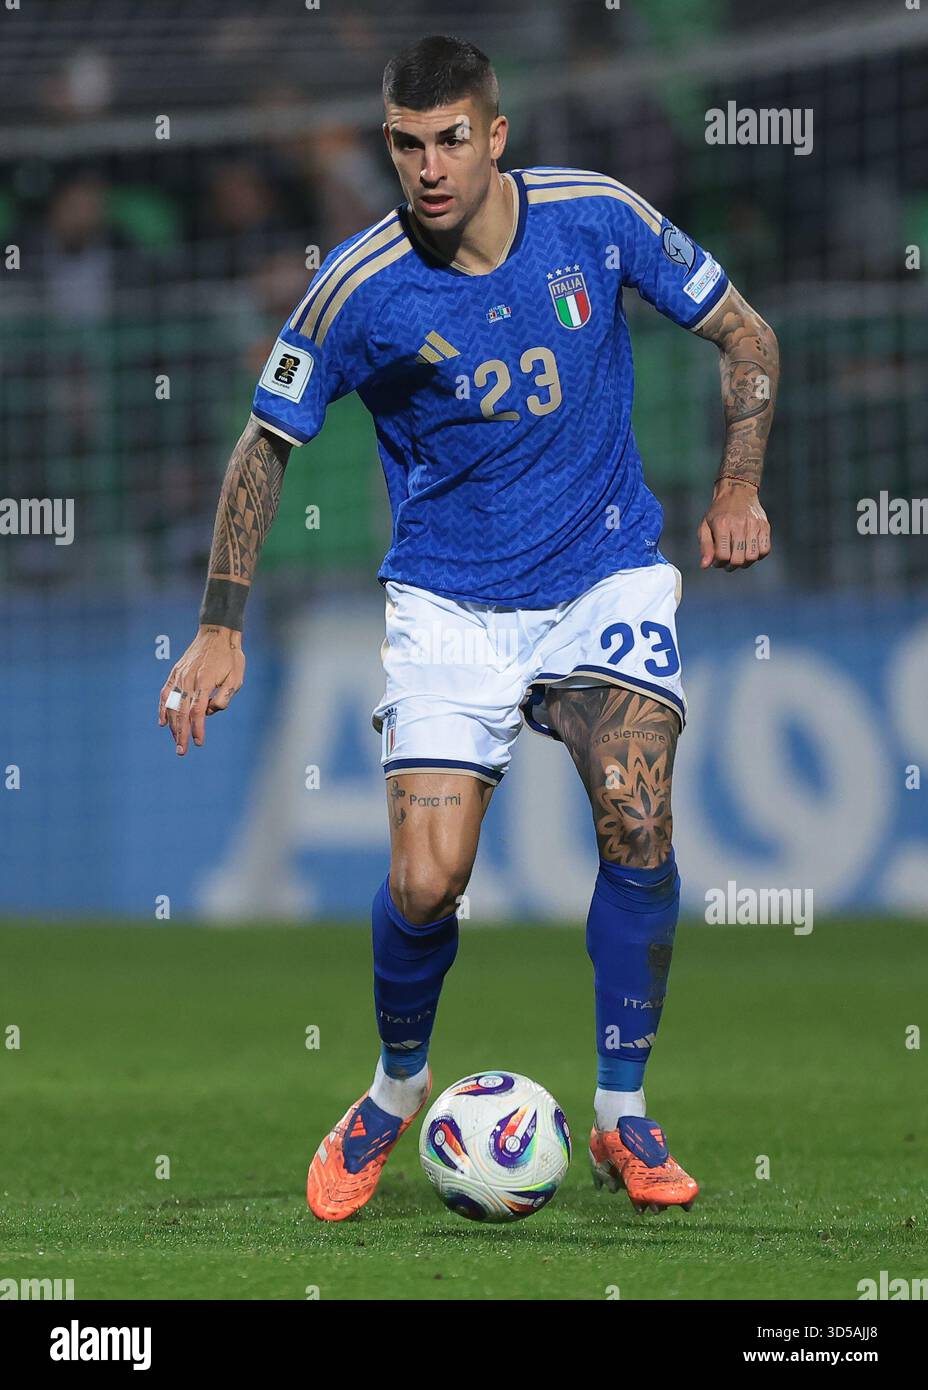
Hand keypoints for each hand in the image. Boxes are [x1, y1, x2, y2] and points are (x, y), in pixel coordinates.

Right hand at [158, 625, 245, 755]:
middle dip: (181, 734)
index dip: (197, 729)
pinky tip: (162, 723)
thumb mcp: (236, 678)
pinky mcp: (175, 673)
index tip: (199, 742)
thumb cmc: (231, 657)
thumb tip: (210, 711)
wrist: (217, 633)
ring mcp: (179, 676)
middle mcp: (188, 680)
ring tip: (176, 741)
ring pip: (171, 705)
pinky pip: (165, 694)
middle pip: (181, 713)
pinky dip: (162, 709)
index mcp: (204, 682)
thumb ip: (224, 697)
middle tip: (182, 751)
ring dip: (172, 726)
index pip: (198, 711)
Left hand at [697, 479, 770, 570]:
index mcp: (722, 525)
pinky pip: (765, 550)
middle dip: (731, 566)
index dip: (719, 563)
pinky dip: (758, 555)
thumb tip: (705, 566)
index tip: (717, 561)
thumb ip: (705, 547)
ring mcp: (754, 526)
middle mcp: (739, 525)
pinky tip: (750, 551)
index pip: (723, 555)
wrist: (737, 491)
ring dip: (745, 563)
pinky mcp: (765, 526)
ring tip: (739, 558)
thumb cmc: (719, 511)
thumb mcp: (705, 526)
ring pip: (753, 557)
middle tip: (728, 562)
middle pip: (738, 559)